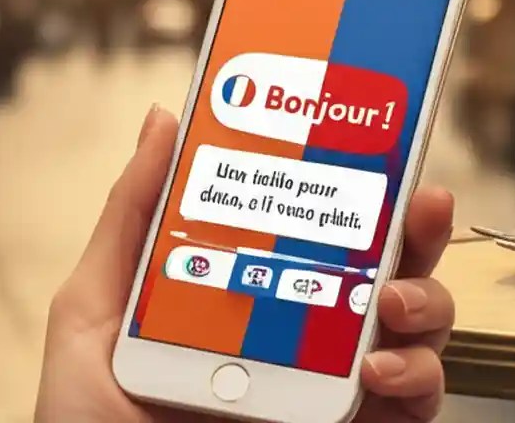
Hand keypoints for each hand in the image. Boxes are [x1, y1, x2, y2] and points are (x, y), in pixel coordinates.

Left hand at [35, 106, 455, 421]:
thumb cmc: (89, 418)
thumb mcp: (96, 309)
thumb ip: (131, 216)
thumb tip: (163, 121)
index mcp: (252, 292)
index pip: (315, 227)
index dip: (352, 182)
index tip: (370, 139)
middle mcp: (304, 335)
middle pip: (384, 266)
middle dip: (415, 227)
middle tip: (421, 200)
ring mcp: (332, 386)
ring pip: (416, 327)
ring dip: (424, 298)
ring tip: (391, 299)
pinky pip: (416, 402)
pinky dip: (416, 376)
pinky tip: (375, 368)